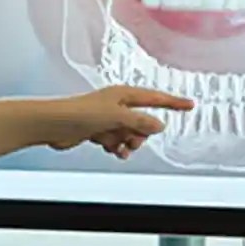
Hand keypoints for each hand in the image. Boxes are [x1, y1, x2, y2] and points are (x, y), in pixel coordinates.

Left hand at [40, 86, 194, 159]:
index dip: (173, 102)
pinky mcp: (99, 131)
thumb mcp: (116, 117)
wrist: (54, 125)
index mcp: (124, 95)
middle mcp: (117, 105)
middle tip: (130, 139)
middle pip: (143, 123)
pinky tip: (112, 150)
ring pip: (131, 135)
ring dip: (128, 143)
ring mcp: (108, 119)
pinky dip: (117, 147)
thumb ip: (139, 121)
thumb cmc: (80, 113)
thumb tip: (158, 125)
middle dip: (140, 135)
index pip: (155, 98)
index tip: (190, 105)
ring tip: (118, 146)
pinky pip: (118, 142)